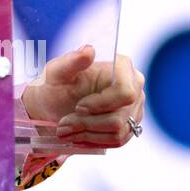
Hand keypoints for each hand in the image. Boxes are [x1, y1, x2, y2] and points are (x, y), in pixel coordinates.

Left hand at [21, 45, 145, 148]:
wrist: (54, 104)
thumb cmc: (56, 84)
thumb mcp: (56, 73)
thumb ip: (71, 61)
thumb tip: (89, 50)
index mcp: (122, 66)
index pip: (126, 93)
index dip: (102, 104)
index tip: (78, 107)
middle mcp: (134, 85)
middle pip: (120, 116)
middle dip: (88, 122)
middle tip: (64, 124)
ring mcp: (135, 107)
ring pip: (118, 131)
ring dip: (87, 133)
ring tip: (66, 129)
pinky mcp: (130, 124)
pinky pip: (118, 140)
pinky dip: (94, 140)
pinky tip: (78, 135)